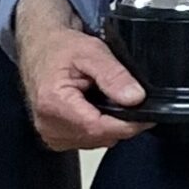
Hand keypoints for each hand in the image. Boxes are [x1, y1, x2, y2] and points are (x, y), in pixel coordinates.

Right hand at [14, 0, 147, 152]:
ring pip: (96, 141)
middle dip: (121, 122)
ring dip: (109, 125)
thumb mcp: (92, 50)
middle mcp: (48, 124)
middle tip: (128, 99)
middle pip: (100, 137)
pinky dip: (97, 127)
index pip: (99, 128)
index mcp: (54, 103)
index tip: (147, 116)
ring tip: (106, 99)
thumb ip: (114, 75)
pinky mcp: (55, 138)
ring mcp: (50, 134)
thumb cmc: (59, 47)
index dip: (128, 124)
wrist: (40, 47)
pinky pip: (87, 140)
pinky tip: (94, 108)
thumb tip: (135, 98)